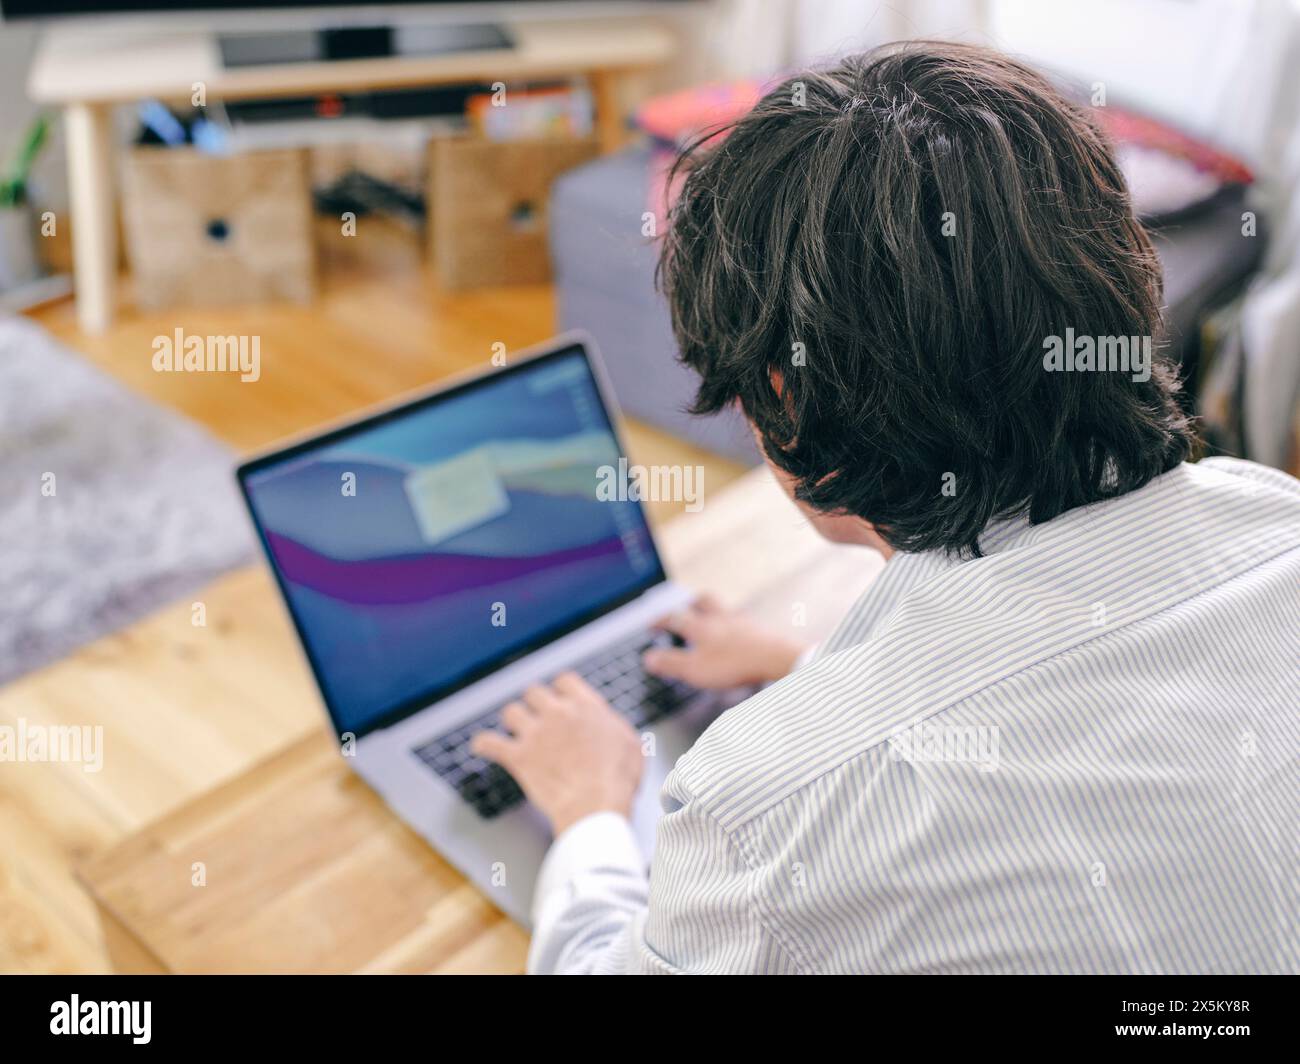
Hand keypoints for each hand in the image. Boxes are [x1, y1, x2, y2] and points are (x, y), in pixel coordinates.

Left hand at [469, 673, 643, 835]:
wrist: (596, 805)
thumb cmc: (618, 779)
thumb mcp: (630, 743)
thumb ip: (612, 725)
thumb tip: (606, 723)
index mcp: (585, 705)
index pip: (564, 680)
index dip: (560, 690)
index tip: (559, 698)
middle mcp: (557, 713)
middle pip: (534, 691)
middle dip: (535, 704)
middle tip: (538, 717)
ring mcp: (535, 733)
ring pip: (511, 711)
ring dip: (513, 721)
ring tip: (515, 731)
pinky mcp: (518, 757)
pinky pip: (489, 743)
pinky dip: (483, 744)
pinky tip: (480, 746)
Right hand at [641, 594, 808, 689]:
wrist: (775, 658)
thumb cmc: (735, 663)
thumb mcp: (694, 669)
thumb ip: (670, 663)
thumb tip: (648, 658)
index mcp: (701, 627)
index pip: (674, 618)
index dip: (659, 620)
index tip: (651, 622)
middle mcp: (721, 618)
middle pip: (703, 602)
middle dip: (691, 603)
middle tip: (685, 606)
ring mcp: (743, 622)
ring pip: (725, 610)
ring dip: (716, 611)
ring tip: (713, 618)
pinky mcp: (761, 630)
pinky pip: (746, 622)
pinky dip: (738, 625)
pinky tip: (740, 634)